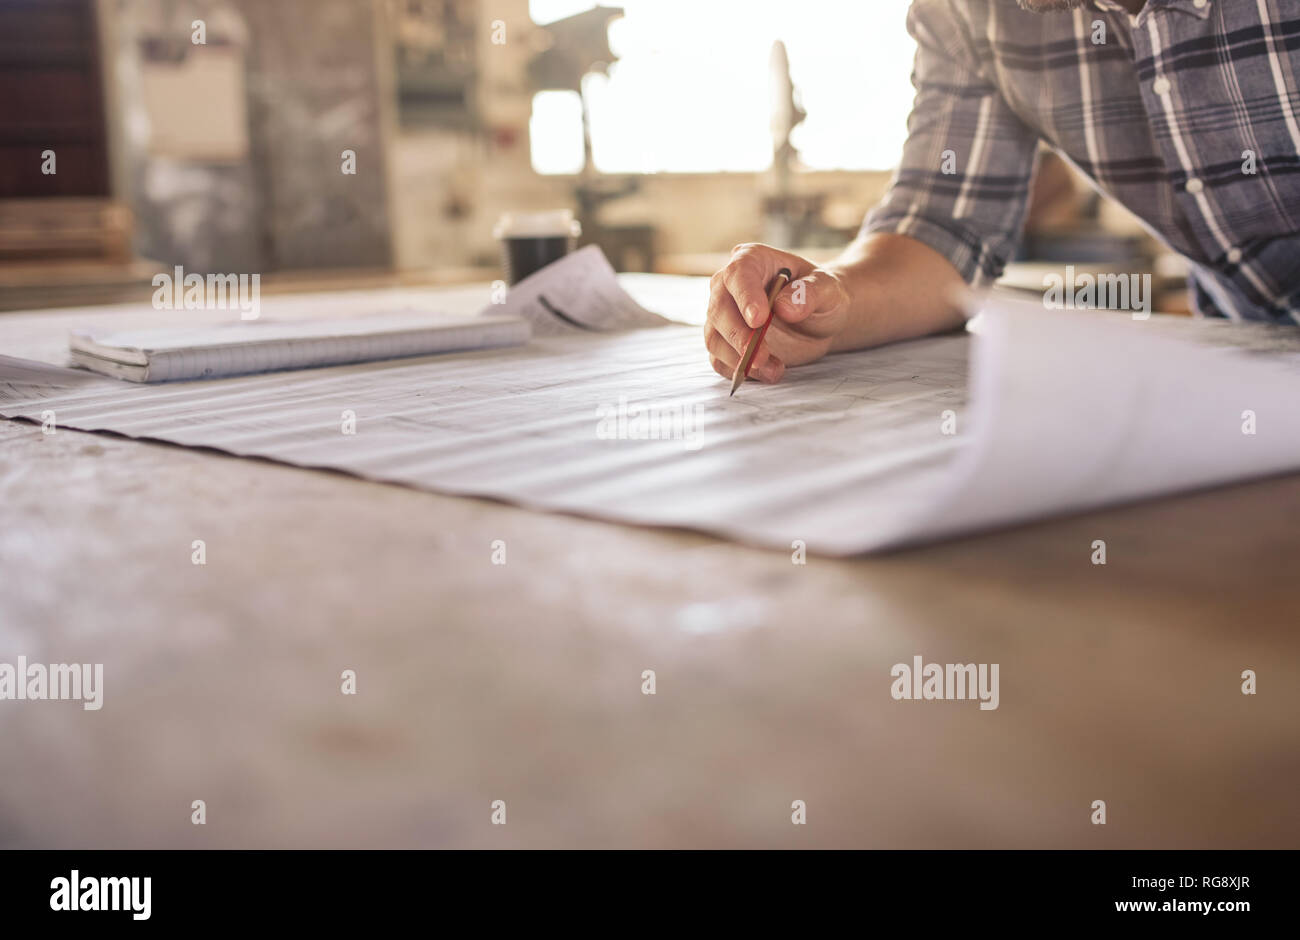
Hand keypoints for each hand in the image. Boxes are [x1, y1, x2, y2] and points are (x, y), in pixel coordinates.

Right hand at [703, 243, 851, 384]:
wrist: (818, 319)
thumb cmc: (820, 295)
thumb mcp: (827, 289)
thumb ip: (810, 293)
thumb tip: (785, 307)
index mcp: (752, 261)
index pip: (738, 275)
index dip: (745, 297)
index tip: (758, 320)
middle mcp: (730, 286)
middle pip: (719, 308)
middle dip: (738, 335)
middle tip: (761, 355)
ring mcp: (724, 316)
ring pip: (714, 337)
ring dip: (738, 358)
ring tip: (773, 369)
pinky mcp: (726, 343)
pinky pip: (720, 359)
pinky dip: (739, 371)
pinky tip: (767, 372)